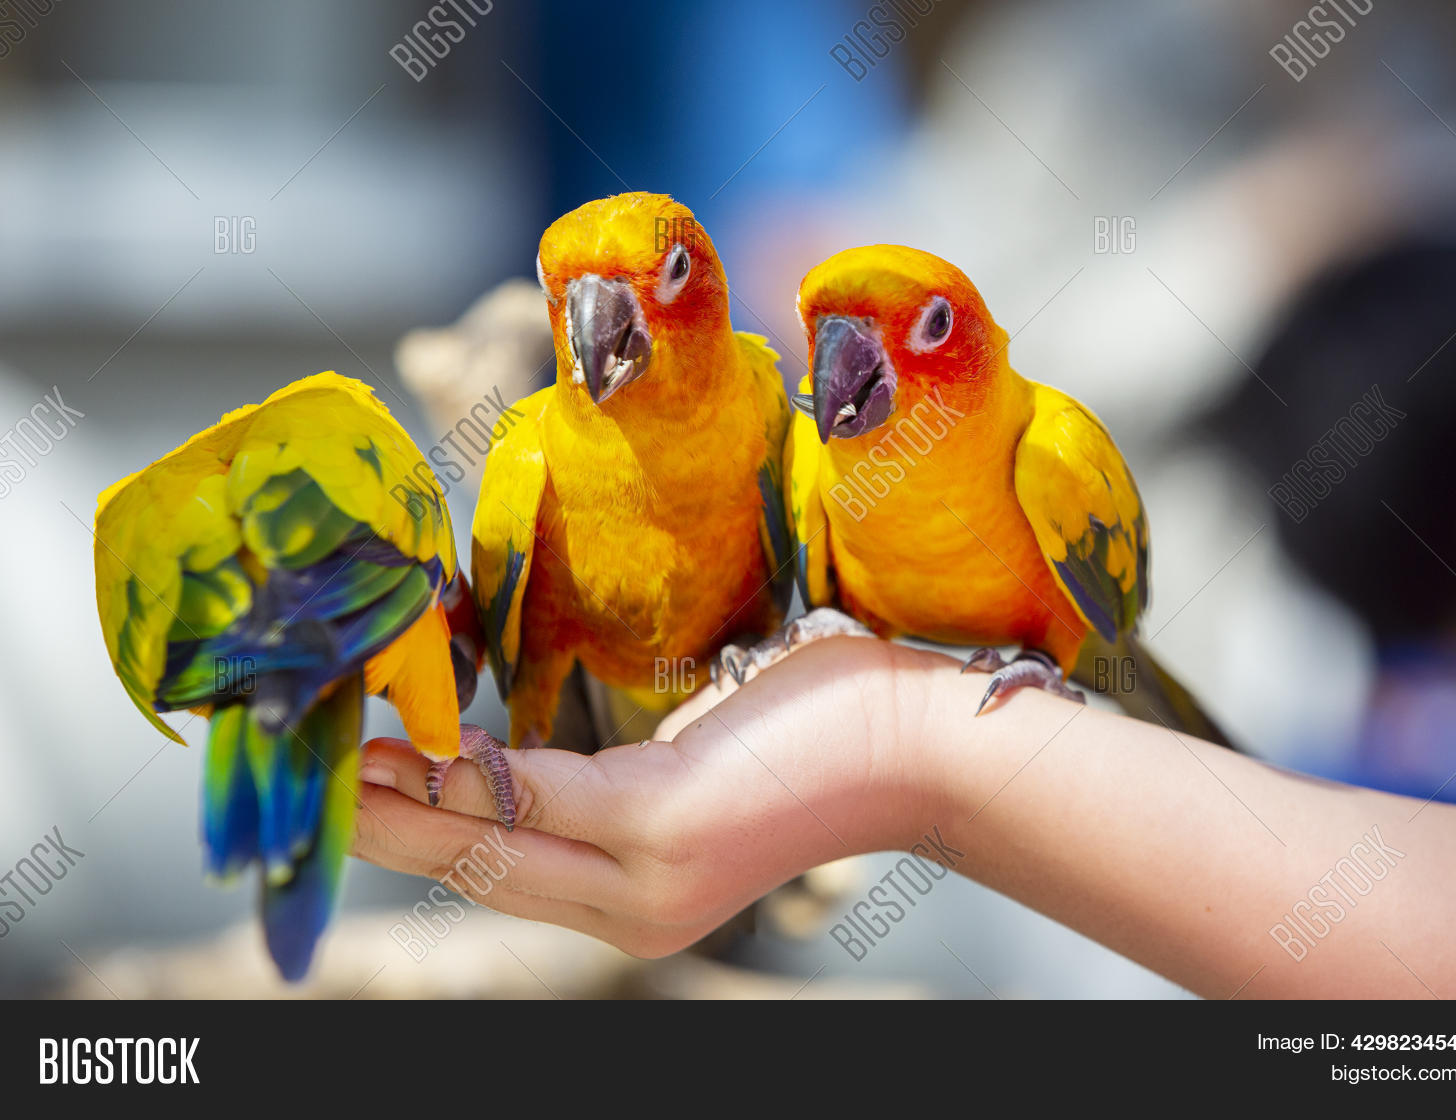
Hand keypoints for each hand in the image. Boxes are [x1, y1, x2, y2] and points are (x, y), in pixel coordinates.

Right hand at [352, 637, 946, 956]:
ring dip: (406, 805)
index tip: (356, 798)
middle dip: (388, 832)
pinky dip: (470, 772)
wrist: (918, 749)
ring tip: (340, 768)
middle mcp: (632, 909)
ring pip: (490, 842)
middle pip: (476, 874)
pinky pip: (539, 794)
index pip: (503, 876)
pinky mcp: (659, 822)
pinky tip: (417, 750)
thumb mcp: (693, 773)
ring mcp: (644, 873)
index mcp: (636, 899)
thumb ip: (611, 786)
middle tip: (318, 783)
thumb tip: (525, 759)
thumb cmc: (811, 739)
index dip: (421, 842)